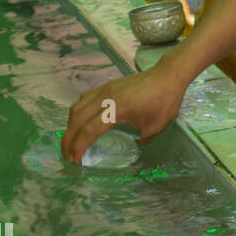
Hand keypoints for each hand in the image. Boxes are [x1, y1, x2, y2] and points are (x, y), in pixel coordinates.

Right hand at [61, 66, 187, 162]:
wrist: (168, 75)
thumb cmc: (164, 102)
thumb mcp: (155, 128)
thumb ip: (140, 140)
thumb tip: (132, 146)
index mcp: (117, 110)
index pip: (90, 130)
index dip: (79, 147)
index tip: (75, 160)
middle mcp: (105, 99)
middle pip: (77, 120)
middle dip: (68, 139)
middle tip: (67, 155)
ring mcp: (104, 90)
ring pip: (77, 108)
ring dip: (70, 126)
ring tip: (71, 140)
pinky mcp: (106, 86)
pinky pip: (84, 99)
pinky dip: (78, 113)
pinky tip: (80, 122)